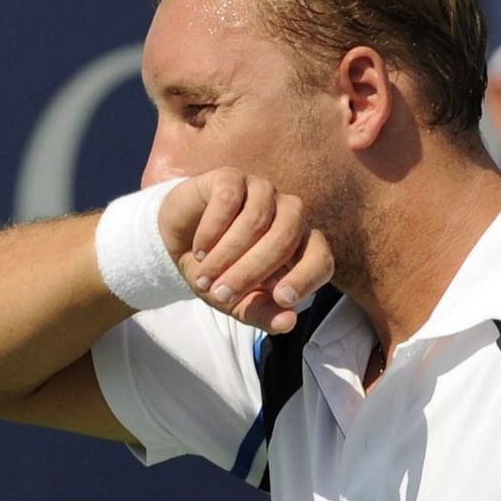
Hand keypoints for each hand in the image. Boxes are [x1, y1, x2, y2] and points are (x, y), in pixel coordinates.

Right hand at [158, 168, 334, 333]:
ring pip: (256, 219)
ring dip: (226, 254)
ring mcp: (261, 191)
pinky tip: (199, 249)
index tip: (281, 298)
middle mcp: (288, 214)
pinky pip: (228, 200)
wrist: (180, 243)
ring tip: (204, 277)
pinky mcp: (231, 178)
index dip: (307, 277)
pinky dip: (211, 230)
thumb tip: (288, 323)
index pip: (321, 257)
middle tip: (221, 294)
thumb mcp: (237, 302)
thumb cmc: (219, 273)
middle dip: (251, 271)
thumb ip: (263, 313)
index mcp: (300, 246)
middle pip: (285, 237)